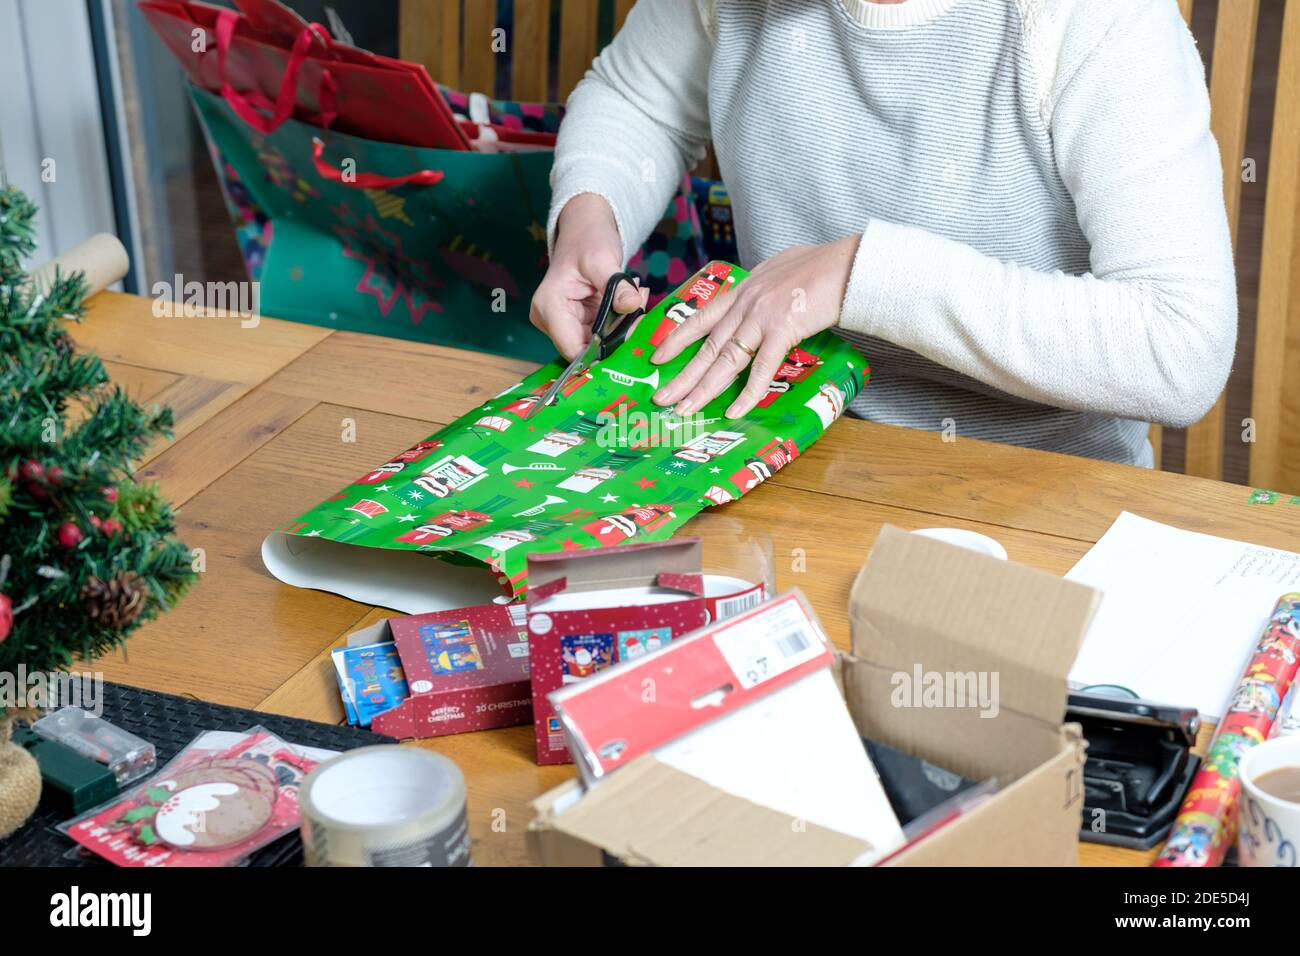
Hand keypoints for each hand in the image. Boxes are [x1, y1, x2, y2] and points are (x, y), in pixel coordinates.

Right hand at [529, 193, 648, 360]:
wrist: (585, 230)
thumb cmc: (587, 239)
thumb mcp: (602, 258)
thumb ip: (616, 285)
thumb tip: (632, 305)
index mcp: (549, 308)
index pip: (574, 349)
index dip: (604, 351)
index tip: (633, 332)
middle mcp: (551, 321)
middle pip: (588, 348)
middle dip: (619, 334)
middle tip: (640, 306)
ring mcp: (564, 324)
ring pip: (598, 343)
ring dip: (622, 326)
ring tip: (637, 296)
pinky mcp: (578, 323)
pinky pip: (602, 334)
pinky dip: (620, 321)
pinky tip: (629, 300)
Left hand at [650, 237, 859, 417]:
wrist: (849, 264)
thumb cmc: (823, 268)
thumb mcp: (780, 271)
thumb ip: (763, 288)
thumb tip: (760, 295)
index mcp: (743, 290)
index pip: (701, 317)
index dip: (676, 339)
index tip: (657, 357)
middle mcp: (746, 303)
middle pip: (706, 345)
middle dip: (681, 375)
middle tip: (661, 398)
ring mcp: (762, 316)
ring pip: (725, 359)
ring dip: (703, 389)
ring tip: (684, 410)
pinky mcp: (783, 329)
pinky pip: (762, 368)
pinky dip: (748, 392)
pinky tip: (735, 410)